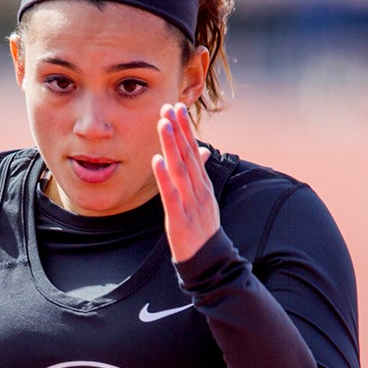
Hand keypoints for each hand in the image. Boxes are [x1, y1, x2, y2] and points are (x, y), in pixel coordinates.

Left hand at [153, 102, 217, 262]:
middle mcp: (199, 189)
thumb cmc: (204, 229)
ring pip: (180, 169)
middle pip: (188, 155)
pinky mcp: (180, 219)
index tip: (176, 108)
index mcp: (202, 184)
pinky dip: (164, 177)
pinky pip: (172, 195)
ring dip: (172, 145)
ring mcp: (191, 203)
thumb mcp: (205, 198)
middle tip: (169, 106)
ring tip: (163, 124)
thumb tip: (203, 150)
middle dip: (179, 130)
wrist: (210, 261)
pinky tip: (157, 161)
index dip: (185, 129)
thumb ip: (201, 173)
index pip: (193, 151)